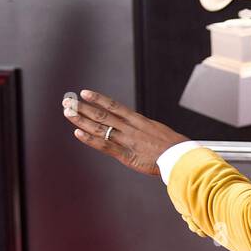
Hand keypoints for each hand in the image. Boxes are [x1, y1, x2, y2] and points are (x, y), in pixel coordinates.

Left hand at [62, 90, 187, 175]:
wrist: (181, 157)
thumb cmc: (174, 147)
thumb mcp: (159, 132)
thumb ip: (145, 130)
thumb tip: (140, 127)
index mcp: (139, 121)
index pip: (114, 106)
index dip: (98, 99)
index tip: (85, 93)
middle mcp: (130, 128)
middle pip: (102, 115)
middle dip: (84, 108)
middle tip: (68, 102)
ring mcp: (127, 141)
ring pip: (100, 128)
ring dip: (82, 119)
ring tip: (68, 112)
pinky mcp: (126, 155)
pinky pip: (105, 145)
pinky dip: (90, 139)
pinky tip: (78, 133)